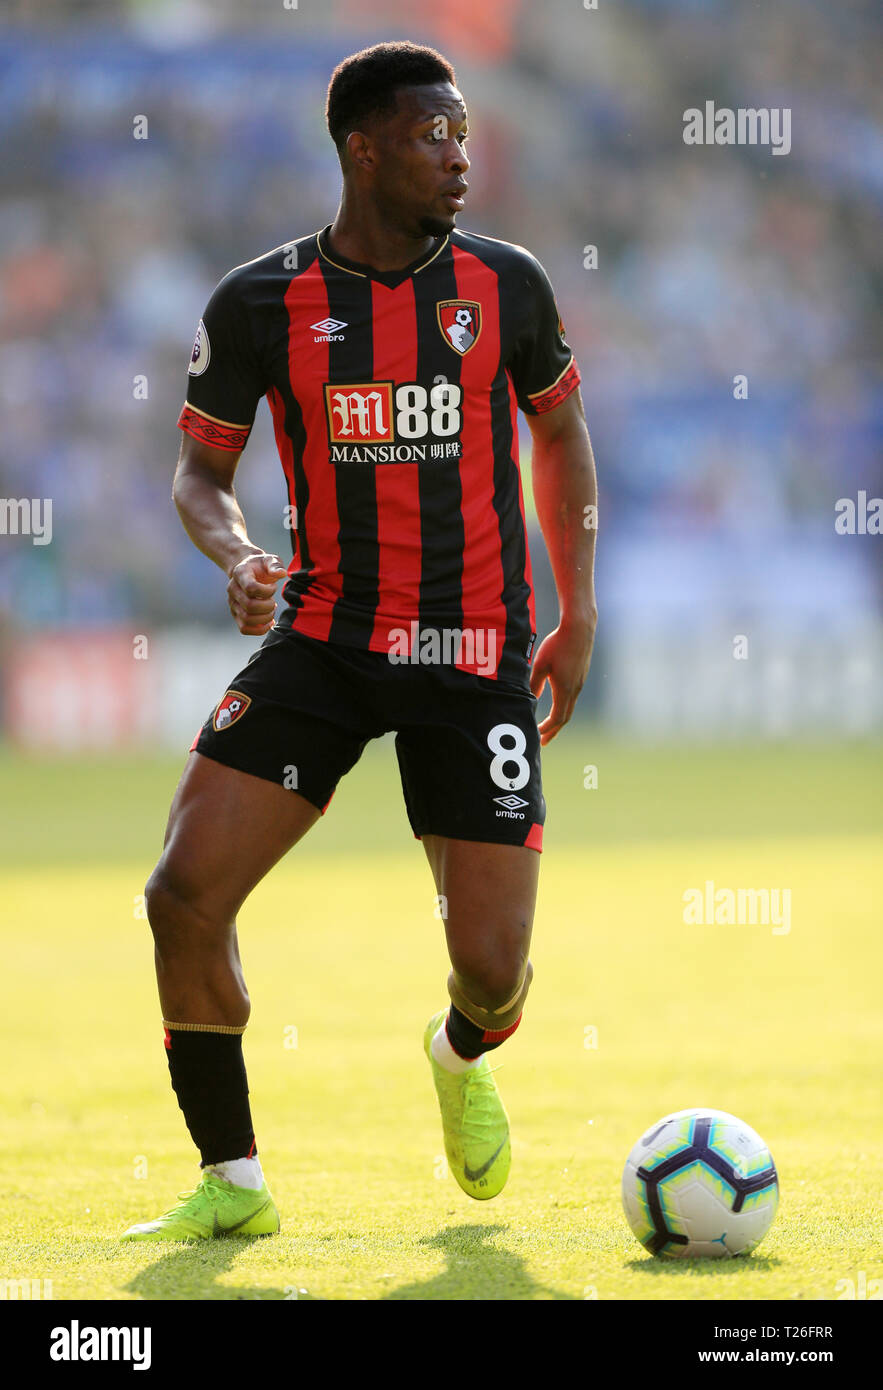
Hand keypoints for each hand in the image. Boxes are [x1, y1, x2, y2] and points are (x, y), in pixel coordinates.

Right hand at [226, 551, 288, 634]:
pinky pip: (244, 629)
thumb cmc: (261, 566)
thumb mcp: (269, 559)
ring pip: (247, 619)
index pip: (251, 588)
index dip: (267, 591)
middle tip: (273, 601)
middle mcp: (233, 589)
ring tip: (271, 610)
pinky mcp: (236, 615)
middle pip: (249, 606)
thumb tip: (281, 574)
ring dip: (265, 618)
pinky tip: (269, 621)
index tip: (273, 586)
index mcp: (240, 573)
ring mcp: (233, 603)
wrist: (249, 571)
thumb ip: (275, 564)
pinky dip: (260, 629)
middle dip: (268, 606)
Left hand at [529, 612, 596, 745]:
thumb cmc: (558, 644)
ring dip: (559, 719)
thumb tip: (530, 700)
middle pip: (565, 717)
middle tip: (544, 741)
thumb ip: (534, 684)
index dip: (547, 729)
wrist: (580, 629)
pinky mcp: (581, 675)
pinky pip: (572, 698)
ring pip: (569, 707)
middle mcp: (575, 689)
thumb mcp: (540, 664)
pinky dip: (563, 707)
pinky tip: (557, 704)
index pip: (557, 718)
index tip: (537, 736)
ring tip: (550, 725)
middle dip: (553, 730)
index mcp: (565, 689)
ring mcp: (579, 682)